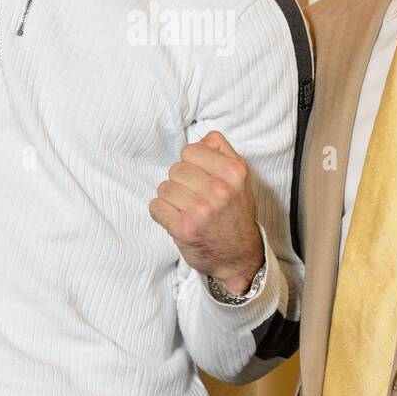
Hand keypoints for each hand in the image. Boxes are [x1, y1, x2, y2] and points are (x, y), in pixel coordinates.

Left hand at [149, 130, 263, 294]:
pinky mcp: (184, 228)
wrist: (239, 256)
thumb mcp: (240, 178)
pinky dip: (162, 213)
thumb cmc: (235, 214)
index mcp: (234, 172)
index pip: (191, 150)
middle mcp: (220, 190)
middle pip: (176, 169)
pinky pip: (156, 207)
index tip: (200, 177)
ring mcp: (201, 210)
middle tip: (195, 197)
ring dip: (171, 198)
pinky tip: (177, 219)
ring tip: (187, 209)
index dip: (191, 163)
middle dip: (181, 182)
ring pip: (164, 187)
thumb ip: (222, 151)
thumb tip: (200, 139)